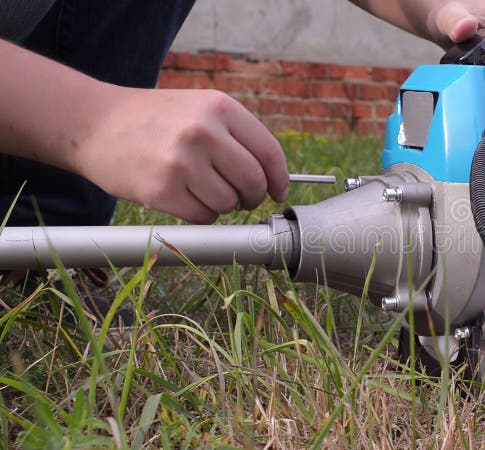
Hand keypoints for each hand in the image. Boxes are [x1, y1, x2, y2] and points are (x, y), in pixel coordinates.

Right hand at [74, 88, 288, 223]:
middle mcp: (203, 131)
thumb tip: (274, 178)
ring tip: (203, 191)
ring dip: (223, 205)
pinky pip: (203, 217)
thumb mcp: (199, 107)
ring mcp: (181, 161)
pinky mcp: (161, 190)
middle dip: (252, 197)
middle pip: (253, 182)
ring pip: (228, 203)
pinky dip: (201, 216)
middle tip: (242, 198)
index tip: (278, 192)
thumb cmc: (154, 119)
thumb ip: (236, 135)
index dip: (279, 179)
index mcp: (219, 107)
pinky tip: (186, 199)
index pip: (269, 152)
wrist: (93, 123)